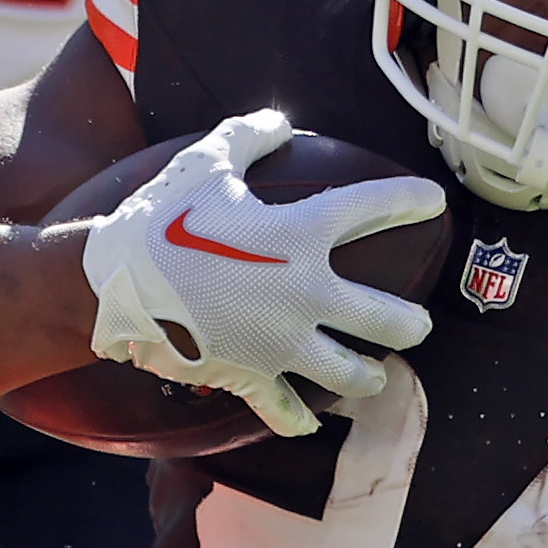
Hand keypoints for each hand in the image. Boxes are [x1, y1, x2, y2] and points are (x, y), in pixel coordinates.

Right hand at [76, 112, 441, 438]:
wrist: (114, 285)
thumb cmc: (160, 218)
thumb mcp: (206, 162)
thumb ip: (250, 137)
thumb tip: (281, 123)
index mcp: (302, 234)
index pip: (376, 208)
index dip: (411, 201)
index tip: (433, 202)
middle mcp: (306, 294)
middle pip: (386, 319)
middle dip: (411, 325)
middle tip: (418, 325)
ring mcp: (281, 343)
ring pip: (349, 374)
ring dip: (368, 377)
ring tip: (375, 375)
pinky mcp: (251, 376)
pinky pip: (285, 411)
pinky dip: (298, 420)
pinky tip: (310, 424)